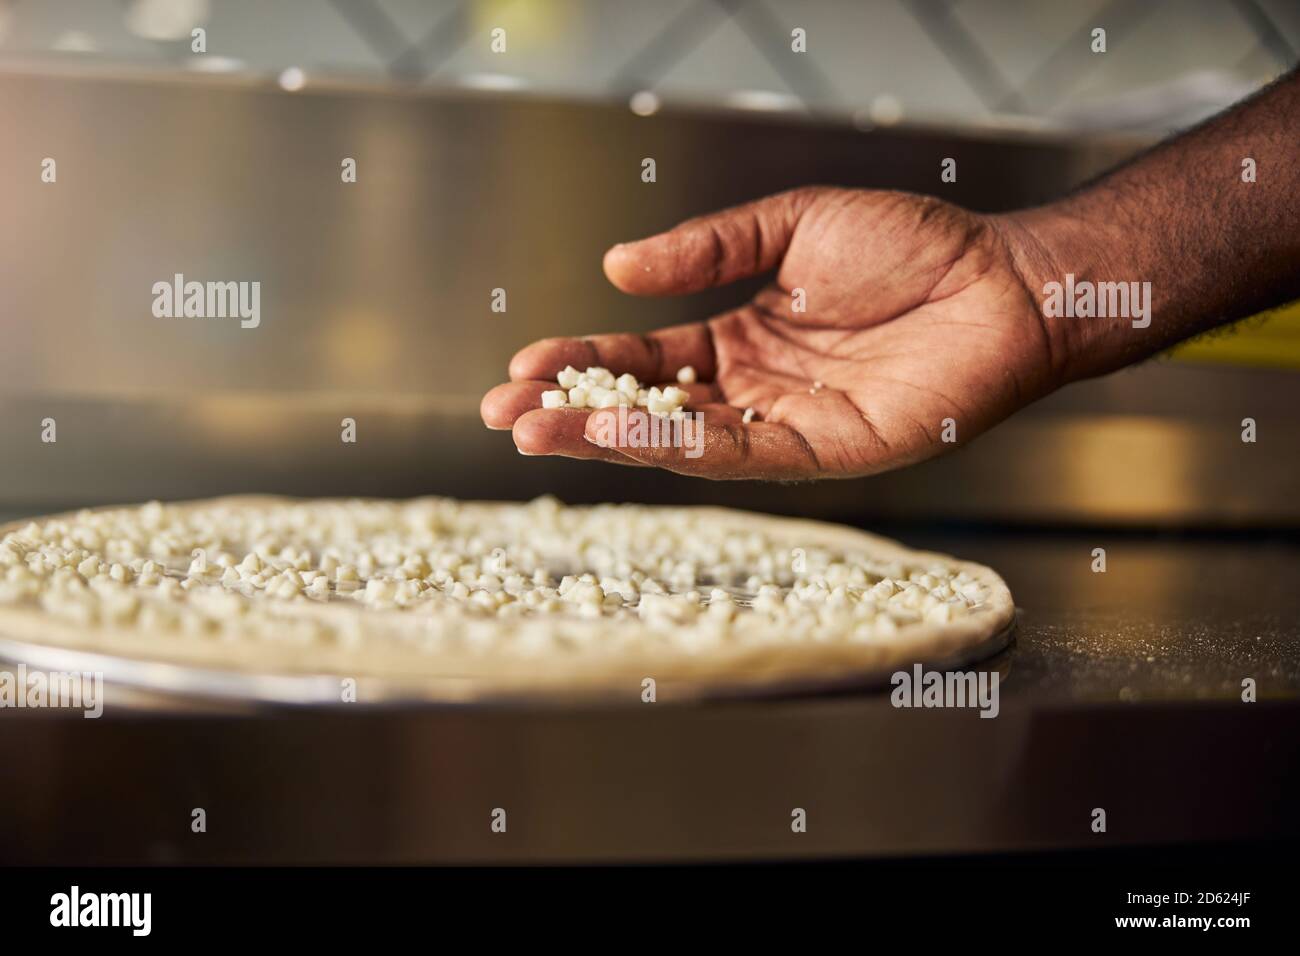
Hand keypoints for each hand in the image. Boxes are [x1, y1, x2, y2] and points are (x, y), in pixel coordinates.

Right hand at [481, 186, 1064, 479]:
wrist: (1003, 278)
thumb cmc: (913, 246)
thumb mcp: (790, 225)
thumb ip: (706, 250)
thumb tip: (616, 269)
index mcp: (742, 336)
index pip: (644, 355)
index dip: (583, 360)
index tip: (521, 364)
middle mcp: (755, 388)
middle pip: (648, 405)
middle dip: (574, 410)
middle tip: (505, 413)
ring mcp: (785, 424)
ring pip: (680, 438)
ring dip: (608, 435)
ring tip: (538, 430)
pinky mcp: (824, 453)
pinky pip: (738, 453)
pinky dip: (676, 445)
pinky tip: (619, 433)